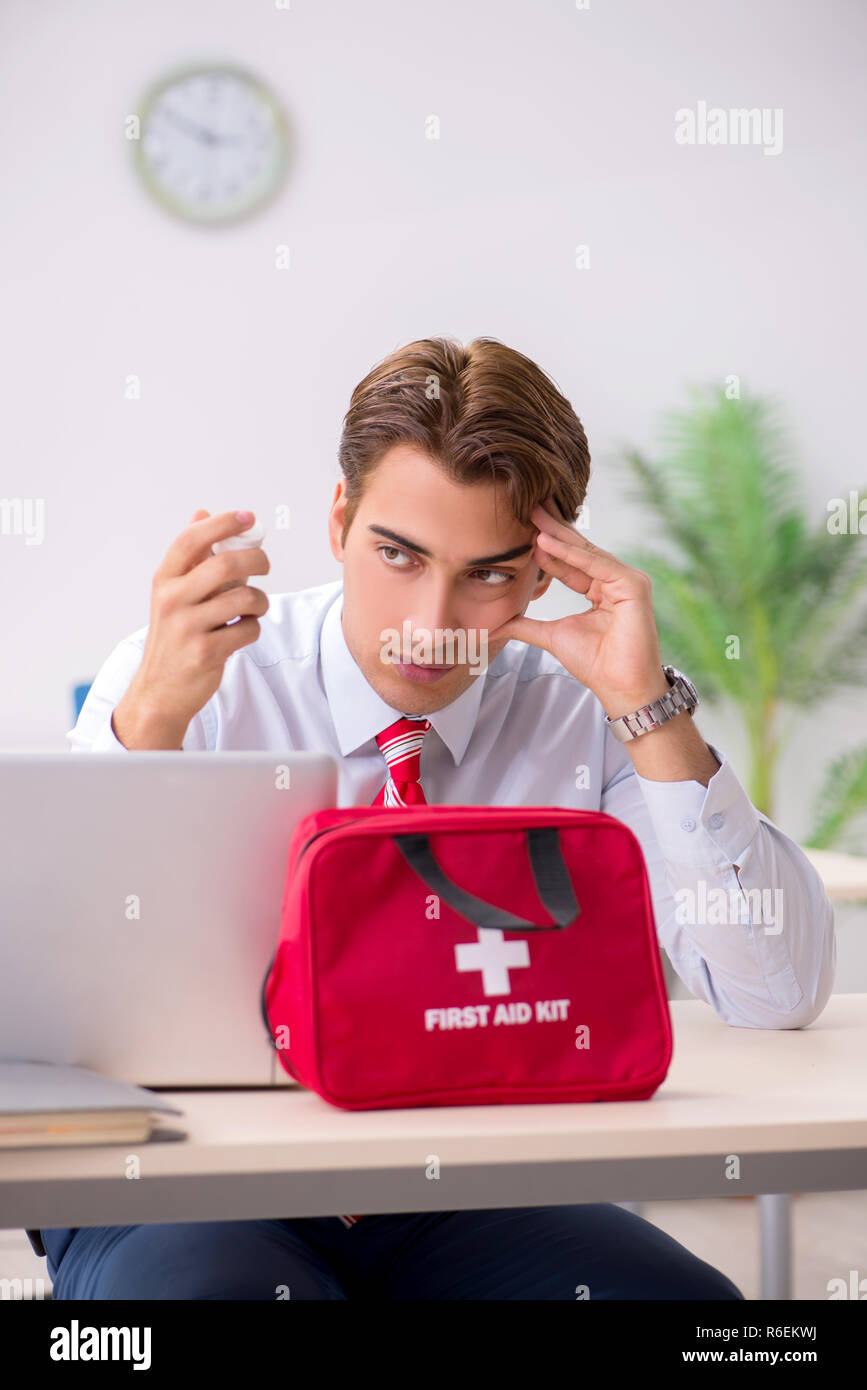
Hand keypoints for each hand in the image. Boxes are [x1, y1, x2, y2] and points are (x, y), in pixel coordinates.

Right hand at [120, 509, 270, 741]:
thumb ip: (192, 557)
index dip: (222, 523)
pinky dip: (252, 629)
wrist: (160, 691)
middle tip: (265, 565)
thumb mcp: (173, 594)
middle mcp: (172, 600)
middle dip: (257, 560)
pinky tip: (240, 633)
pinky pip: (248, 630)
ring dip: (260, 602)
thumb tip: (201, 514)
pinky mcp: (206, 652)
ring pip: (244, 599)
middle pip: (226, 564)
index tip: (247, 517)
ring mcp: (188, 627)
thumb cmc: (174, 637)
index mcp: (165, 580)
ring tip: (253, 608)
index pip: (192, 540)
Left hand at [488, 500, 669, 717]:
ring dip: (558, 535)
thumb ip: (526, 626)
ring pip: (587, 553)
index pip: (570, 561)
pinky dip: (571, 554)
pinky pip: (597, 565)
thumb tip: (497, 625)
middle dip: (552, 528)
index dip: (545, 547)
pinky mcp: (633, 586)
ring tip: (532, 517)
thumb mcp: (551, 636)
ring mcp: (627, 581)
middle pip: (579, 550)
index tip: (520, 529)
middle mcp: (616, 580)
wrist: (619, 687)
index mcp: (600, 588)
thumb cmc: (595, 664)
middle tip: (528, 506)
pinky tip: (547, 542)